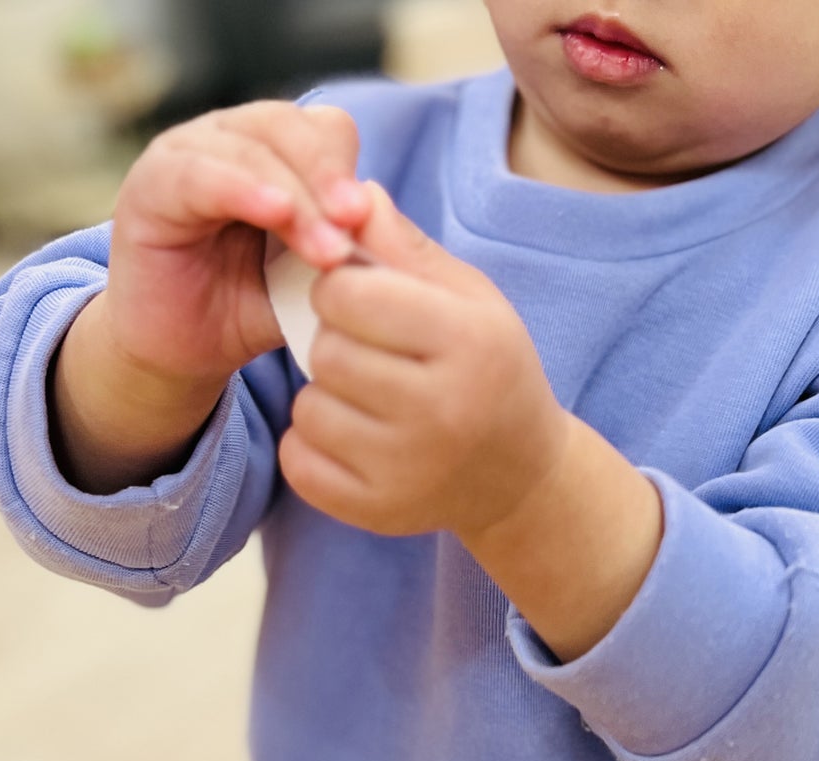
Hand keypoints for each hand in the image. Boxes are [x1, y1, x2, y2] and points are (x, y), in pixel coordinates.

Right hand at [105, 100, 369, 385]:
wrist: (180, 353)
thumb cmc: (245, 311)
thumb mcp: (307, 283)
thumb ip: (340, 256)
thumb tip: (393, 241)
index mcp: (274, 154)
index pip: (321, 131)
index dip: (346, 168)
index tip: (373, 220)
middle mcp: (230, 140)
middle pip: (290, 127)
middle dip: (328, 176)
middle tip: (356, 222)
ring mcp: (187, 154)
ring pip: (253, 148)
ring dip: (296, 197)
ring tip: (325, 247)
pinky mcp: (151, 185)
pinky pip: (200, 175)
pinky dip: (241, 189)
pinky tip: (274, 213)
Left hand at [282, 186, 662, 659]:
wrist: (518, 474)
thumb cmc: (486, 366)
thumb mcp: (466, 296)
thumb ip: (403, 246)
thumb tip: (350, 190)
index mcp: (467, 342)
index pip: (349, 295)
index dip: (338, 288)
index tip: (355, 298)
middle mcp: (443, 411)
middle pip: (326, 354)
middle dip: (332, 343)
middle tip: (363, 353)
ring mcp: (409, 470)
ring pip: (310, 410)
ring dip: (323, 397)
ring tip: (363, 397)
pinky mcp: (378, 511)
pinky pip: (300, 464)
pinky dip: (312, 446)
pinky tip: (350, 436)